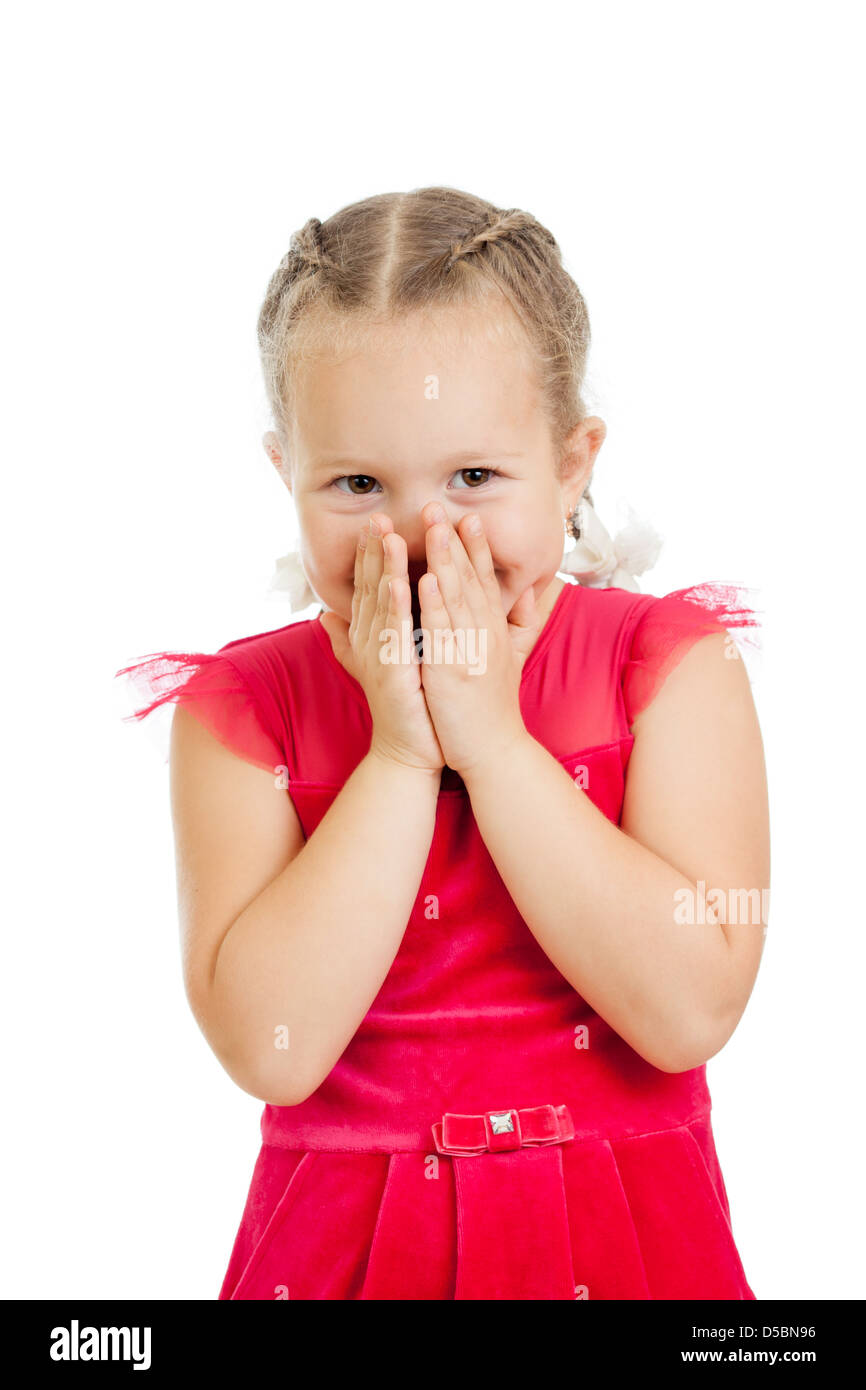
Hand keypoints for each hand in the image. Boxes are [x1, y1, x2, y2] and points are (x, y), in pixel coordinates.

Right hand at [319, 513, 444, 774]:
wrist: (410, 751)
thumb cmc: (406, 706)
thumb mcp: (380, 663)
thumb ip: (355, 637)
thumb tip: (325, 616)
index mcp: (373, 635)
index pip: (370, 586)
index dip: (370, 554)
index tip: (377, 521)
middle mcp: (370, 642)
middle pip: (370, 586)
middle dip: (372, 549)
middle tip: (377, 514)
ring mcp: (379, 657)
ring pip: (380, 603)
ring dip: (382, 568)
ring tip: (387, 535)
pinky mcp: (393, 673)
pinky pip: (394, 634)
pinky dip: (396, 607)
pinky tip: (398, 582)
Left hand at [416, 506, 543, 777]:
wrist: (496, 753)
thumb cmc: (496, 709)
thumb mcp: (513, 659)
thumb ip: (520, 623)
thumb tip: (531, 591)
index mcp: (495, 632)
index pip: (486, 580)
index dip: (477, 548)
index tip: (468, 516)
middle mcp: (487, 636)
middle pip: (471, 580)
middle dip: (456, 540)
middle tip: (442, 504)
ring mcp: (471, 652)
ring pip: (457, 598)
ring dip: (444, 560)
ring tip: (433, 527)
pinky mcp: (454, 673)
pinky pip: (443, 634)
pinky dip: (435, 605)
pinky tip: (426, 580)